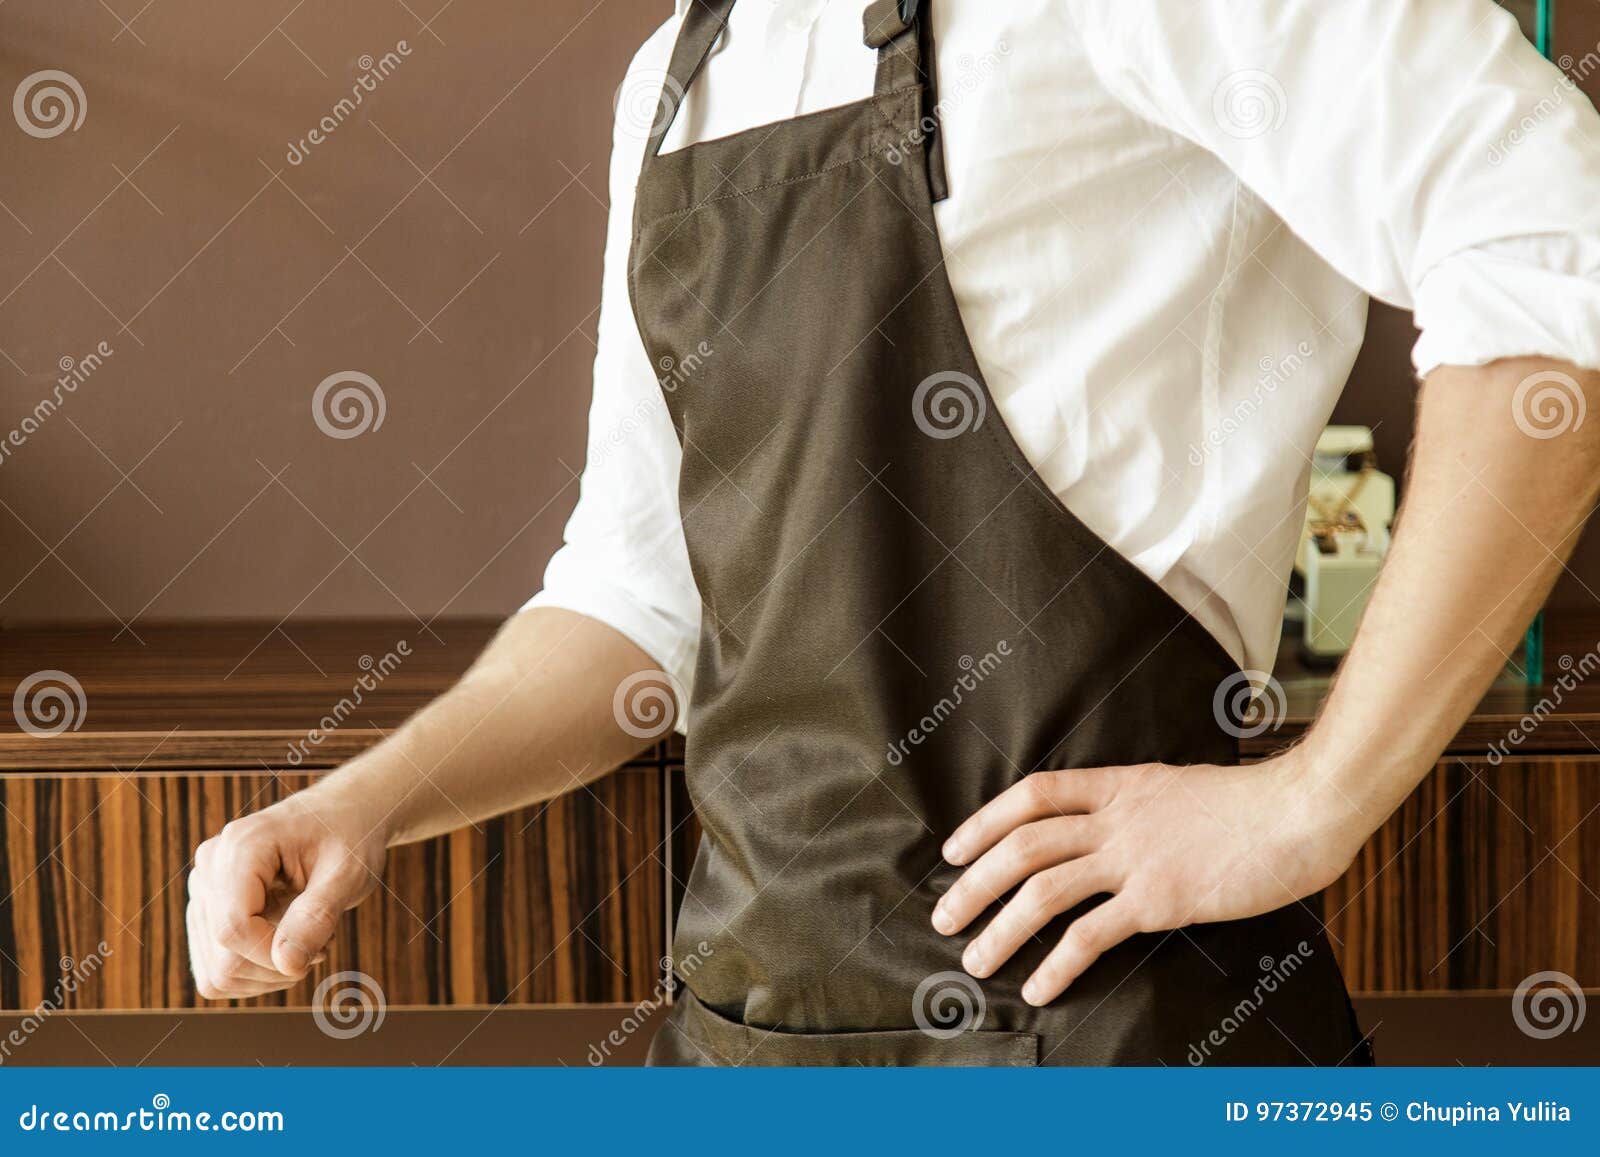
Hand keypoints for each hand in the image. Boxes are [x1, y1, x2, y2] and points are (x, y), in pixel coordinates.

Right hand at [186, 784, 388, 999]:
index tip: (321, 948)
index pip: (233, 929)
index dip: (275, 955)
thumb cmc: (350, 836)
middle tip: (322, 940)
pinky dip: (255, 972)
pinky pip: (215, 971)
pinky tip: (287, 942)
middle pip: (223, 958)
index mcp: (241, 846)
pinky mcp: (207, 911)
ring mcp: (204, 891)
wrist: (343, 816)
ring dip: (268, 972)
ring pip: (216, 973)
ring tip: (306, 936)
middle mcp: (210, 868)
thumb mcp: (348, 872)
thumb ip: (317, 916)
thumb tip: (288, 966)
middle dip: (278, 966)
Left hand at [931, 753, 1366, 1005]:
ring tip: (975, 962)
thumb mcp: (1177, 787)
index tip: (955, 849)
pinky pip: (1091, 935)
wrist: (1299, 811)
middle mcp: (1116, 819)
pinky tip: (1037, 988)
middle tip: (945, 917)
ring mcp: (1135, 858)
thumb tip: (1108, 824)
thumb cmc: (1251, 805)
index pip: (1033, 794)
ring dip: (1000, 929)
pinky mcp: (1159, 899)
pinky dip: (1056, 964)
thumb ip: (1136, 805)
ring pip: (1043, 891)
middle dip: (974, 884)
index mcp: (1119, 784)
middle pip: (1022, 846)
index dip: (985, 821)